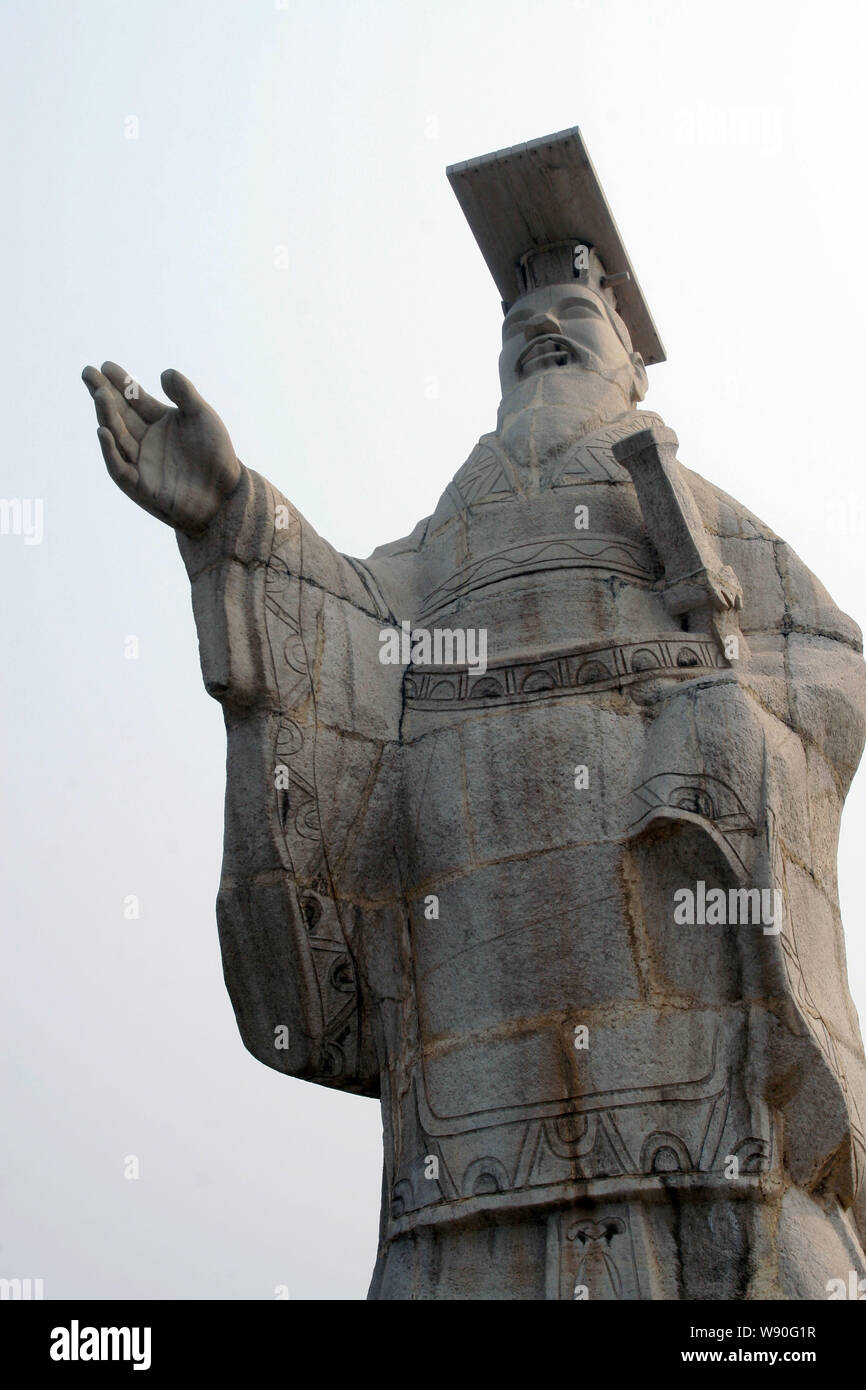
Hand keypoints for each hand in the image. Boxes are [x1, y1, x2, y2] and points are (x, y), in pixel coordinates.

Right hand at [82, 361, 241, 534]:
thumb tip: (165, 372)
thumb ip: (185, 394)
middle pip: (119, 413)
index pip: (134, 398)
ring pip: (117, 436)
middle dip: (103, 394)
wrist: (225, 494)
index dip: (120, 382)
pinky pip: (119, 467)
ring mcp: (139, 462)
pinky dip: (110, 450)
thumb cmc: (216, 455)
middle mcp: (144, 439)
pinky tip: (103, 431)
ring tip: (100, 395)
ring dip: (107, 416)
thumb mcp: (202, 417)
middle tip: (88, 372)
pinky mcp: (139, 485)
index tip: (105, 365)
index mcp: (158, 420)